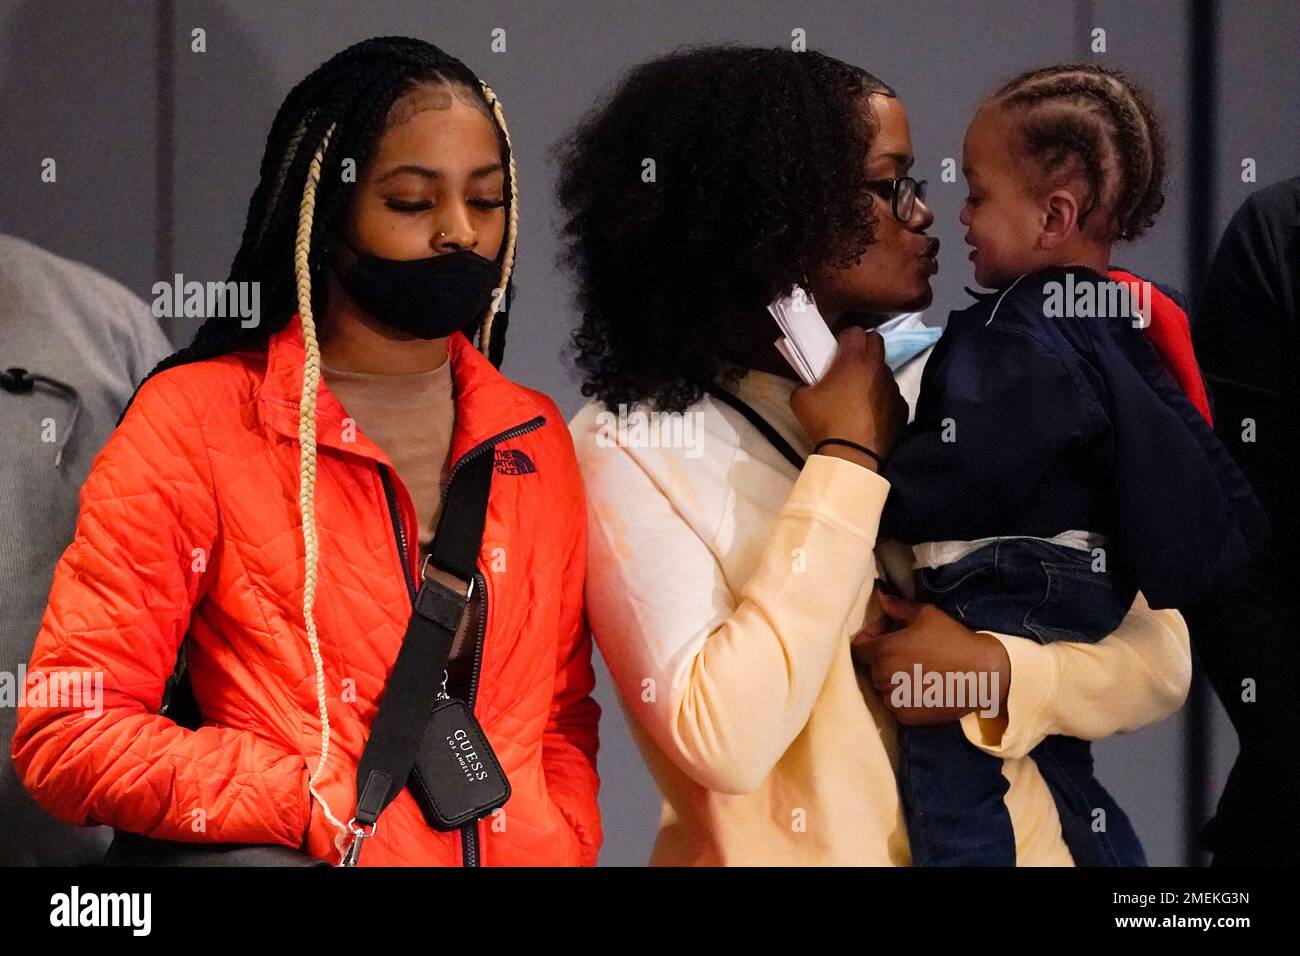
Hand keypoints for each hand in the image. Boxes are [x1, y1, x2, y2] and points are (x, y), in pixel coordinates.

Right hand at [789, 327, 907, 469]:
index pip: (854, 330)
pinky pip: (892, 394)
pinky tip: (870, 413)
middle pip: (876, 341)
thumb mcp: (800, 400)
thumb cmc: (826, 423)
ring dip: (873, 373)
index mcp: (853, 359)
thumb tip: (809, 383)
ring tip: (860, 393)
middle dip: (864, 346)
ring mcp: (893, 387)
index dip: (844, 336)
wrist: (853, 456)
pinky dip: (882, 398)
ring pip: (885, 369)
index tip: (837, 348)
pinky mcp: (902, 407)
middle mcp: (877, 367)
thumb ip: (804, 383)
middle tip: (850, 362)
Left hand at [851, 591, 1010, 725]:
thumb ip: (897, 606)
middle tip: (908, 649)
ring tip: (918, 669)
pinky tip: (924, 686)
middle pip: (872, 667)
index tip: (888, 634)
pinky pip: (895, 705)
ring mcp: (894, 700)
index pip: (858, 648)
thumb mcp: (926, 615)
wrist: (982, 674)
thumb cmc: (953, 640)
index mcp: (882, 652)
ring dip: (894, 678)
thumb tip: (880, 595)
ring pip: (883, 687)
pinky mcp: (906, 717)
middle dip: (884, 657)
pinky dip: (904, 697)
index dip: (870, 638)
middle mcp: (883, 678)